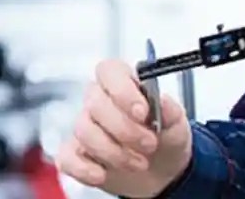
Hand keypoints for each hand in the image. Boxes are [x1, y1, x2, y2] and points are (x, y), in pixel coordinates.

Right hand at [56, 59, 192, 197]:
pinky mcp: (76, 154)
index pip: (109, 71)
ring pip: (85, 132)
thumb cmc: (164, 138)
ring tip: (140, 163)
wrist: (162, 172)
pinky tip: (103, 173)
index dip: (122, 90)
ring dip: (115, 152)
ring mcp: (86, 127)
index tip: (142, 112)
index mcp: (123, 84)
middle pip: (96, 103)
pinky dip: (84, 169)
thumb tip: (162, 101)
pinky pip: (68, 158)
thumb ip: (171, 110)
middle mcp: (100, 101)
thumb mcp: (176, 123)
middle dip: (125, 129)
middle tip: (150, 144)